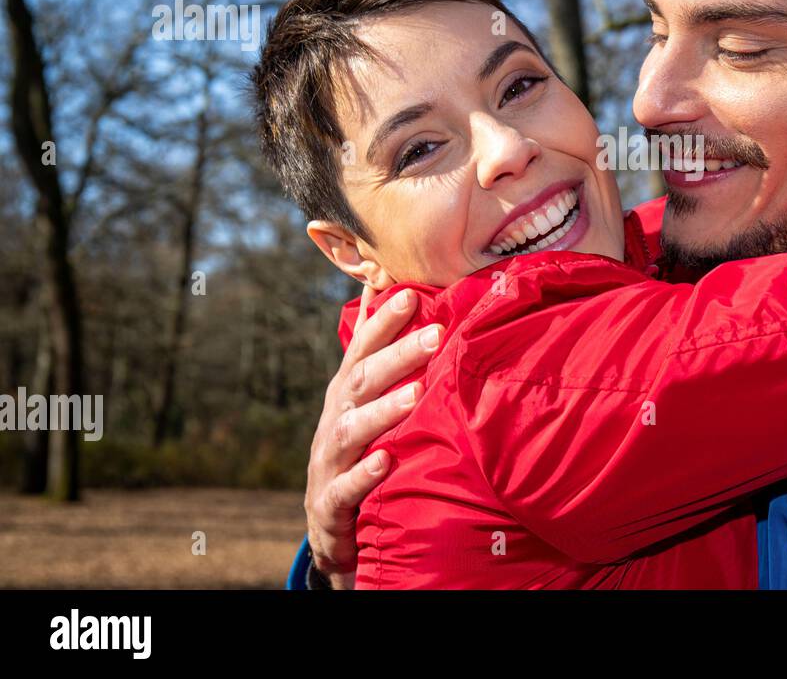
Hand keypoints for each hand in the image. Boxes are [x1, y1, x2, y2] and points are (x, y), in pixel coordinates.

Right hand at [304, 285, 442, 585]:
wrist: (330, 523)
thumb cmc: (357, 446)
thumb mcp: (364, 396)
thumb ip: (374, 345)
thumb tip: (381, 283)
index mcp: (347, 392)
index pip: (364, 348)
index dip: (385, 320)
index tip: (412, 292)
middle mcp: (336, 418)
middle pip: (363, 380)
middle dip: (397, 356)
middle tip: (435, 334)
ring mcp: (330, 460)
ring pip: (354, 430)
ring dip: (385, 410)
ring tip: (417, 394)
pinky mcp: (330, 503)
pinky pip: (347, 488)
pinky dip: (365, 474)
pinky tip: (385, 461)